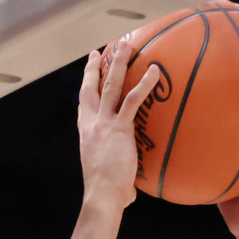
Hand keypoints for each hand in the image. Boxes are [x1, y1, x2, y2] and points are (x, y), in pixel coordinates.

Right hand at [78, 34, 159, 208]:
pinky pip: (132, 100)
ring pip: (111, 85)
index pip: (85, 100)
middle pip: (94, 86)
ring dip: (119, 63)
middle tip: (106, 48)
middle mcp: (92, 121)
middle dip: (99, 65)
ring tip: (126, 44)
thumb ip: (119, 176)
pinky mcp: (121, 128)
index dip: (87, 80)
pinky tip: (153, 71)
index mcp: (86, 130)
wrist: (103, 194)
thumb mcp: (108, 177)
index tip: (91, 65)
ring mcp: (105, 122)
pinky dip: (144, 84)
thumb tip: (130, 193)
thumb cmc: (108, 193)